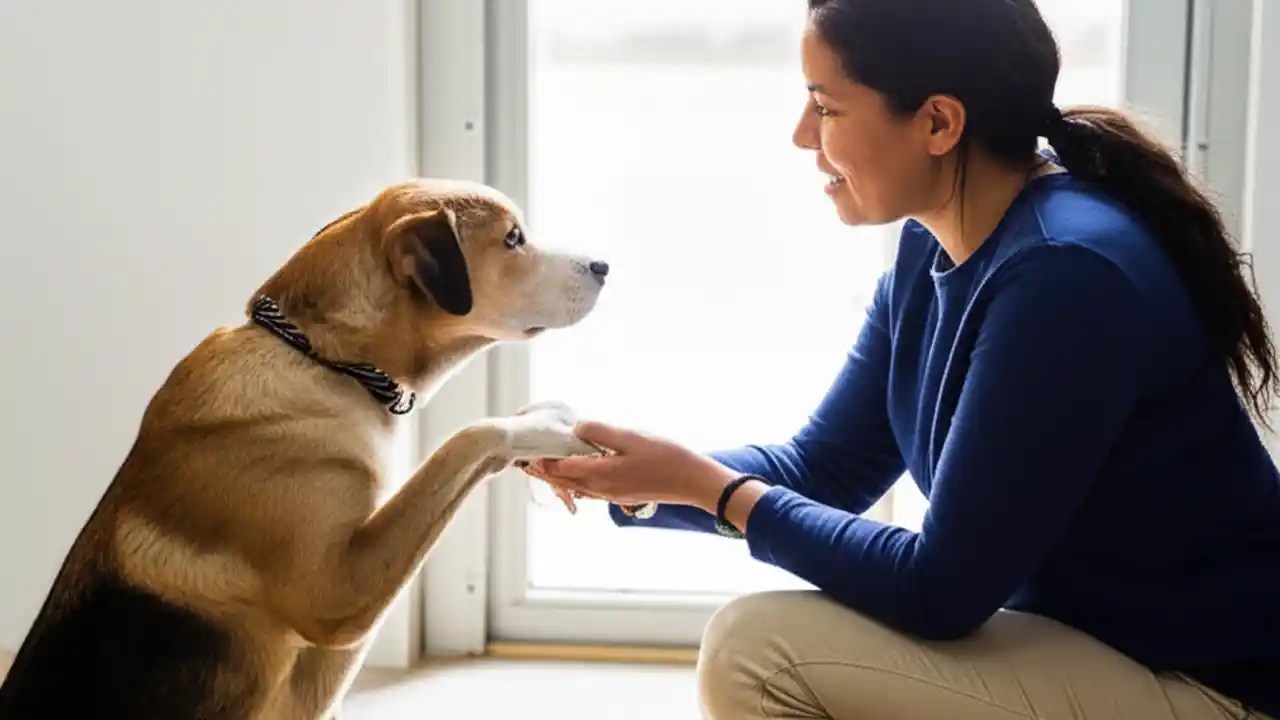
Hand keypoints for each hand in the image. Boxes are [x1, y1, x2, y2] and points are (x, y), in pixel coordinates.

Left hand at [523, 421, 737, 512]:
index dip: (544, 461)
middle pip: (565, 482)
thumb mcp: (631, 437)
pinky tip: (579, 477)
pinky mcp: (622, 496)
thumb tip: (577, 428)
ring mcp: (612, 495)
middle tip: (529, 465)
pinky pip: (591, 492)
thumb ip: (601, 432)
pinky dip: (577, 485)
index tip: (529, 452)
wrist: (691, 480)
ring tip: (547, 470)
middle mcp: (602, 488)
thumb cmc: (665, 456)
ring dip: (560, 480)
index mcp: (601, 473)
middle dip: (547, 473)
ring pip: (577, 489)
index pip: (562, 469)